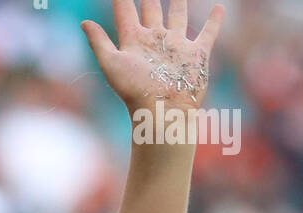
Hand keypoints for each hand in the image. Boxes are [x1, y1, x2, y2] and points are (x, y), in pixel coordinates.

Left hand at [82, 1, 223, 114]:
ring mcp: (176, 46)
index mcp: (134, 40)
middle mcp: (155, 40)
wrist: (162, 112)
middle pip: (151, 9)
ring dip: (179, 2)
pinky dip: (215, 21)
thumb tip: (83, 22)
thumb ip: (99, 43)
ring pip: (178, 16)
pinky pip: (208, 33)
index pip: (125, 11)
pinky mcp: (197, 55)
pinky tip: (219, 8)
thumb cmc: (134, 91)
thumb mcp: (112, 64)